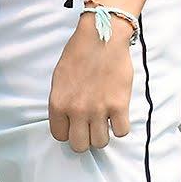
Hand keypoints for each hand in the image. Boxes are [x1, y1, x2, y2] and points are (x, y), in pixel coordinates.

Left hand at [49, 13, 133, 152]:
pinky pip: (121, 131)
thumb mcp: (59, 79)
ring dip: (103, 134)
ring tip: (106, 121)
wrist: (102, 36)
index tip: (77, 124)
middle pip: (80, 145)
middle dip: (86, 138)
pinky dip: (120, 127)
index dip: (70, 131)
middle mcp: (76, 111)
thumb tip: (69, 118)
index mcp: (58, 104)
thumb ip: (62, 102)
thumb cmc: (80, 53)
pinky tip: (119, 116)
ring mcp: (99, 109)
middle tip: (91, 126)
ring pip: (100, 142)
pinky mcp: (119, 104)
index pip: (60, 136)